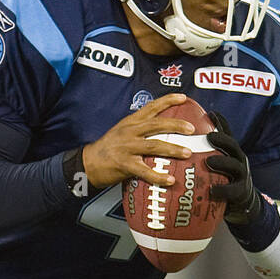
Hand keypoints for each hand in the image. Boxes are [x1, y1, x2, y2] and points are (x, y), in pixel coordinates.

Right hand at [79, 93, 195, 188]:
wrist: (88, 162)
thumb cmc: (109, 148)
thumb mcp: (123, 131)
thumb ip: (140, 130)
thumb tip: (164, 132)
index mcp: (131, 122)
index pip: (151, 107)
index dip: (168, 101)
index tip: (184, 98)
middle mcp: (130, 132)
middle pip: (156, 124)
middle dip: (175, 125)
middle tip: (191, 129)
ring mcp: (127, 148)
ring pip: (154, 146)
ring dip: (172, 149)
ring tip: (187, 152)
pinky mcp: (124, 164)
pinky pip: (144, 171)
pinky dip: (158, 176)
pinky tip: (169, 180)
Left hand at [205, 112, 261, 225]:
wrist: (242, 205)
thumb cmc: (222, 182)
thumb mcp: (215, 166)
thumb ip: (201, 156)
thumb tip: (175, 144)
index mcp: (230, 152)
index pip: (226, 134)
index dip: (220, 123)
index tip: (210, 114)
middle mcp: (238, 160)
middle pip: (232, 146)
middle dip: (222, 140)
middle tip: (209, 136)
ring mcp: (242, 176)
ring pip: (234, 166)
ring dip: (222, 162)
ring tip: (209, 161)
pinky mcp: (241, 192)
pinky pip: (232, 191)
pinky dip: (222, 190)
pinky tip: (212, 191)